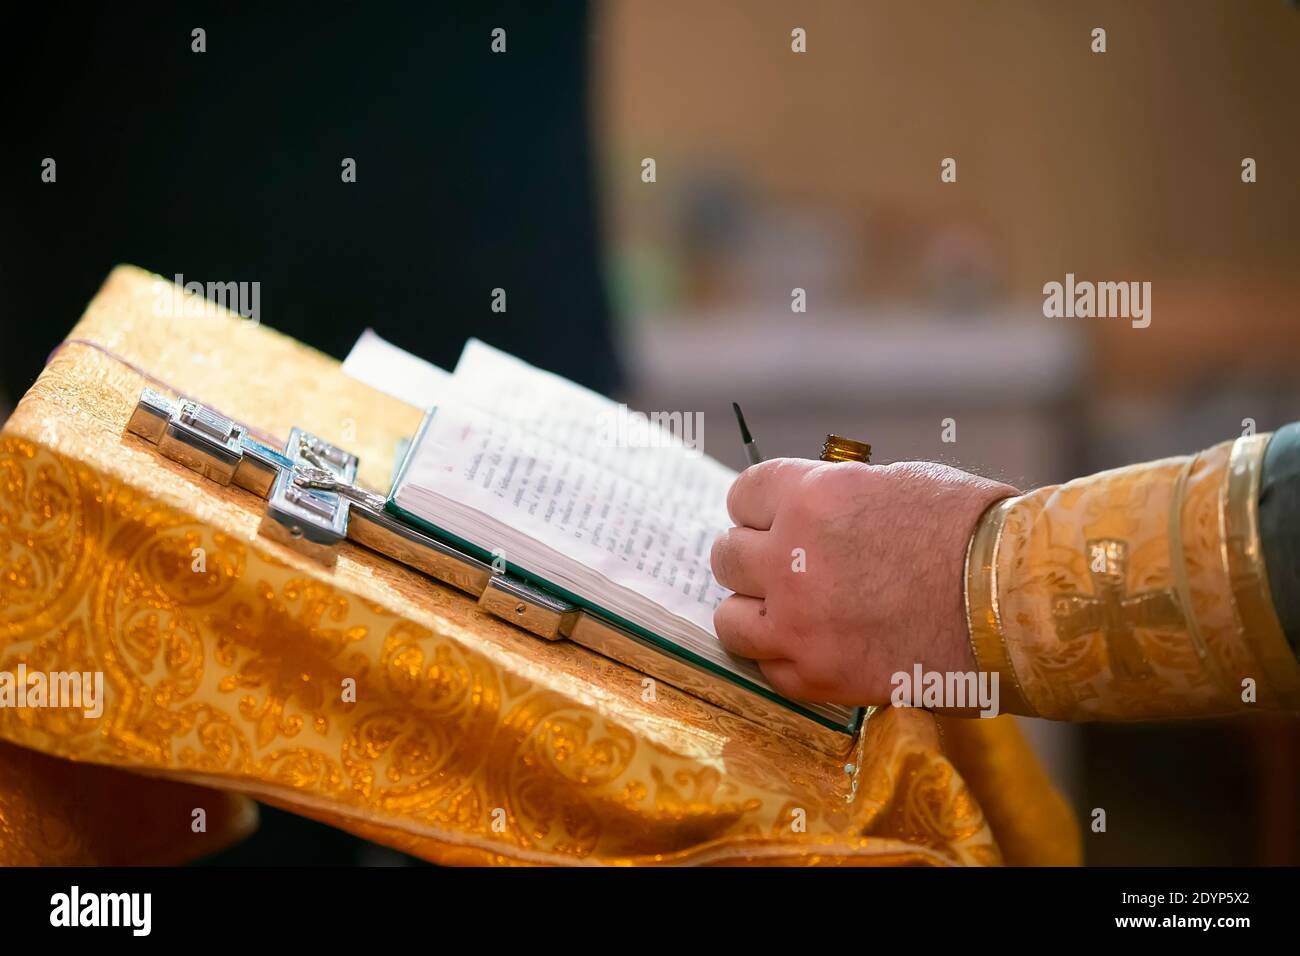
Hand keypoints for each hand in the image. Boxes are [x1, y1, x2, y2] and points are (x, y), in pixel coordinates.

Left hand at [710, 458, 1015, 705]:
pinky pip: (765, 668)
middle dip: (754, 559)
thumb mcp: (895, 482)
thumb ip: (836, 498)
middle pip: (727, 555)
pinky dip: (783, 659)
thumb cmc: (972, 531)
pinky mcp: (818, 675)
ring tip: (790, 613)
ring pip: (729, 617)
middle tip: (785, 569)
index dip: (760, 509)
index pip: (743, 496)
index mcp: (811, 496)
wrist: (1019, 601)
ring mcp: (799, 621)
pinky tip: (814, 647)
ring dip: (755, 611)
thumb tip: (805, 510)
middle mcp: (791, 557)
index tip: (774, 522)